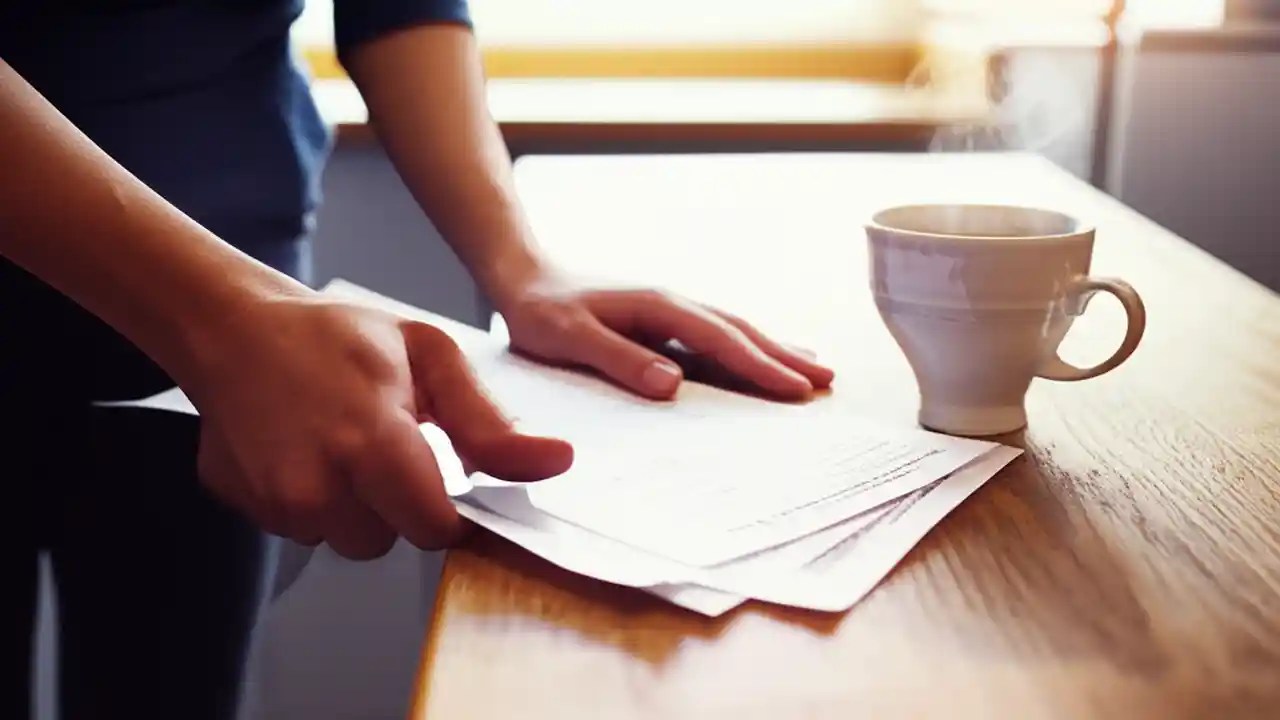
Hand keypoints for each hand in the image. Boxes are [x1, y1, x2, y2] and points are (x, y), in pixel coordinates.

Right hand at [182, 293, 573, 559]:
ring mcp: (273, 501)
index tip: (443, 475)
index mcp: (372, 443)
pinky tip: (304, 450)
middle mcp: (317, 485)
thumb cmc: (340, 337)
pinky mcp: (244, 506)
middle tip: (384, 443)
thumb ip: (490, 423)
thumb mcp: (429, 357)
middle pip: (389, 539)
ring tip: (342, 444)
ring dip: (355, 506)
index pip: (435, 528)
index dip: (449, 508)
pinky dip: (314, 501)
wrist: (235, 328)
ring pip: (345, 538)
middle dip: (399, 504)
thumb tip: (556, 463)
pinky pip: (302, 527)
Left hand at [495, 272, 834, 400]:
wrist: (523, 278)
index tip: (797, 390)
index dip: (760, 366)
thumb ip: (618, 358)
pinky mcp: (665, 323)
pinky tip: (766, 357)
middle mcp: (673, 305)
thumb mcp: (569, 337)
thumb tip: (672, 385)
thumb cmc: (541, 311)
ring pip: (735, 332)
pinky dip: (750, 349)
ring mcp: (672, 312)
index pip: (720, 340)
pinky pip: (718, 338)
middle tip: (829, 382)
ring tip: (817, 371)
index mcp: (658, 307)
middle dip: (785, 357)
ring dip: (775, 351)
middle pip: (741, 332)